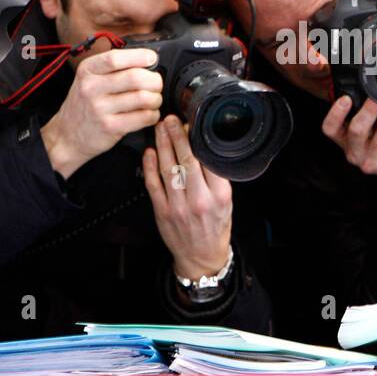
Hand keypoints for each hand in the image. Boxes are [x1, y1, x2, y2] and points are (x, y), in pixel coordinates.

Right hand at [40, 47, 161, 177]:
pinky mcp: (110, 127)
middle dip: (154, 80)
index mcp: (88, 70)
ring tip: (153, 100)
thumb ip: (113, 67)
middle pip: (135, 78)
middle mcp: (91, 88)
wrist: (67, 135)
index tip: (152, 58)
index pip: (115, 58)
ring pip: (143, 98)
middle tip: (156, 84)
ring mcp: (100, 109)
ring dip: (156, 98)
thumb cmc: (85, 103)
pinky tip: (148, 113)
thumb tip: (147, 59)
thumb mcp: (89, 78)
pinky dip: (153, 115)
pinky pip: (143, 117)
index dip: (139, 56)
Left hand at [143, 114, 232, 280]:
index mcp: (219, 195)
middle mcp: (199, 200)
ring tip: (160, 128)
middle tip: (170, 119)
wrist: (201, 256)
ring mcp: (178, 206)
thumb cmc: (215, 227)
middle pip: (186, 160)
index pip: (207, 160)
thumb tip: (202, 147)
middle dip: (177, 136)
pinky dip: (150, 166)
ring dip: (163, 145)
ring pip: (168, 169)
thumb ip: (216, 177)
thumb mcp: (226, 201)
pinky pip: (153, 184)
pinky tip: (149, 151)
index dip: (196, 139)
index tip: (190, 123)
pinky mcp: (162, 211)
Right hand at [322, 95, 376, 175]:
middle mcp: (355, 153)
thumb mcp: (362, 127)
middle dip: (370, 110)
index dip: (336, 113)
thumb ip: (359, 109)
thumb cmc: (374, 139)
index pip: (330, 128)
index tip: (345, 98)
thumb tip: (364, 80)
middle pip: (357, 131)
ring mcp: (372, 161)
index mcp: (343, 140)